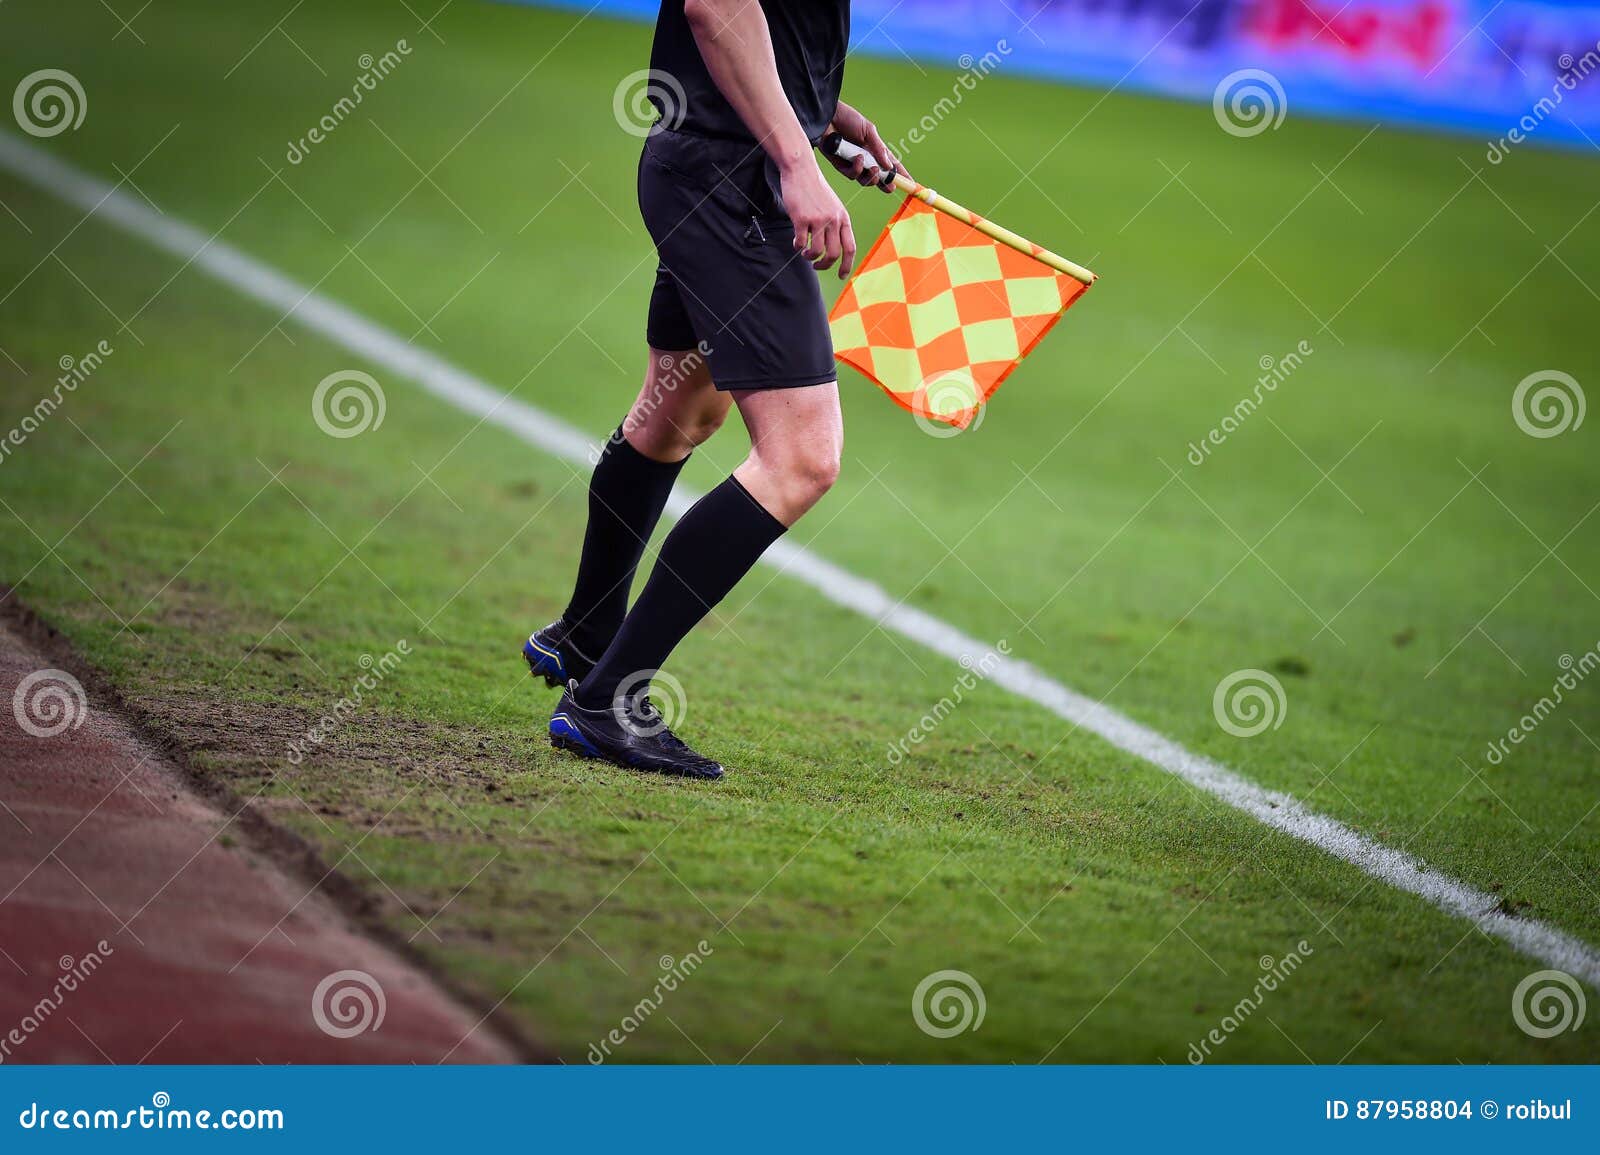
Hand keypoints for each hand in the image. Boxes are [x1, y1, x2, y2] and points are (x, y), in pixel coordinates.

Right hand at [781, 158, 855, 277]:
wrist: (802, 169)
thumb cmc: (815, 188)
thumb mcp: (833, 205)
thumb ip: (835, 223)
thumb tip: (832, 247)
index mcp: (843, 218)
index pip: (850, 248)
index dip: (847, 265)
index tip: (841, 275)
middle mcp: (833, 220)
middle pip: (833, 254)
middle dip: (824, 266)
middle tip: (816, 266)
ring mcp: (818, 220)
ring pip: (817, 252)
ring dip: (809, 257)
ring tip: (805, 253)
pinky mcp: (802, 218)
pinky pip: (800, 243)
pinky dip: (797, 247)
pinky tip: (796, 242)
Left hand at [827, 100, 909, 191]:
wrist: (826, 117)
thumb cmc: (847, 119)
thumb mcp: (868, 130)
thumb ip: (879, 148)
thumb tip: (888, 166)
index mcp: (875, 149)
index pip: (891, 165)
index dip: (900, 175)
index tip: (910, 184)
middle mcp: (866, 158)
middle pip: (879, 178)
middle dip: (885, 184)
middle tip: (890, 186)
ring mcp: (853, 163)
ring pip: (865, 180)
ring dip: (871, 178)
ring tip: (872, 169)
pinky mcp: (841, 166)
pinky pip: (851, 175)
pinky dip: (856, 169)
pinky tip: (857, 158)